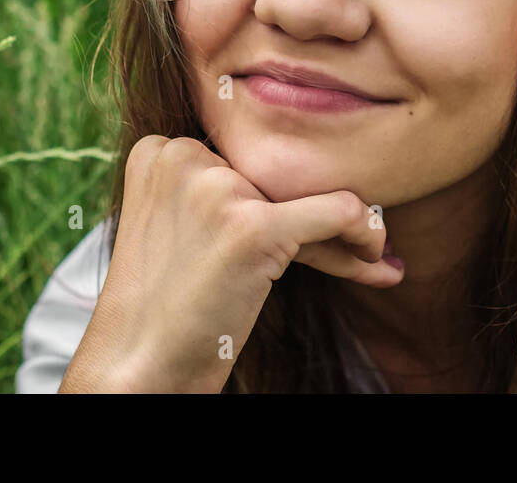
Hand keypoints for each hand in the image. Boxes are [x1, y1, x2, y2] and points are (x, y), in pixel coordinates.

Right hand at [58, 135, 402, 392]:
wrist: (137, 367)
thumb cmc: (169, 309)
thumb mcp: (190, 231)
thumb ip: (239, 196)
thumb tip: (326, 185)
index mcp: (161, 149)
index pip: (251, 162)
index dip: (284, 200)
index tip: (308, 235)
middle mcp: (183, 155)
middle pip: (282, 178)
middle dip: (317, 220)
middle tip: (353, 254)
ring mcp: (216, 188)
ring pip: (312, 194)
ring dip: (345, 235)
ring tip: (370, 262)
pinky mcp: (250, 226)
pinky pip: (339, 211)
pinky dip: (368, 232)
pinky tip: (378, 256)